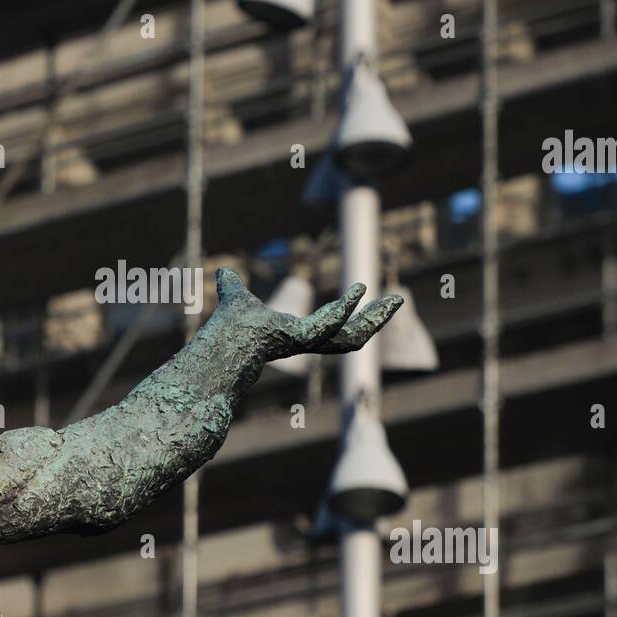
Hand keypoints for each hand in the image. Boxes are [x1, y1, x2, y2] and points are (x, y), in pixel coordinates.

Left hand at [213, 267, 402, 361]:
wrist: (219, 341)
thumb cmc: (227, 328)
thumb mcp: (236, 298)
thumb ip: (232, 286)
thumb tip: (222, 273)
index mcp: (299, 334)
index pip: (335, 326)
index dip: (352, 312)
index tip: (365, 293)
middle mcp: (308, 342)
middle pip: (353, 335)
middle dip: (376, 318)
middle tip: (397, 299)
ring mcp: (308, 343)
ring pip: (353, 336)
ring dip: (375, 318)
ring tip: (396, 299)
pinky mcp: (303, 338)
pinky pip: (332, 323)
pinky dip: (347, 307)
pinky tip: (360, 289)